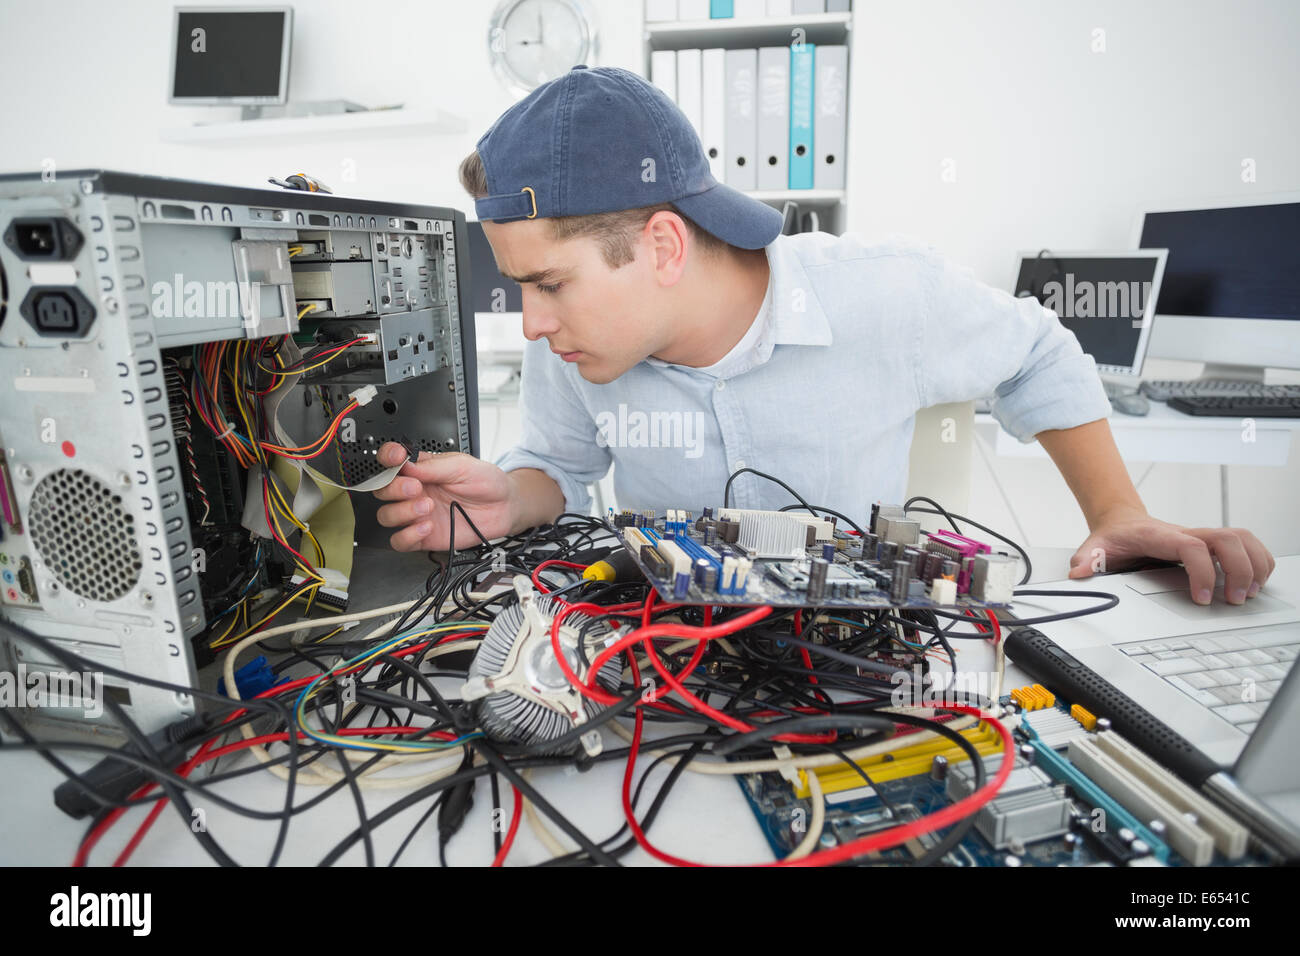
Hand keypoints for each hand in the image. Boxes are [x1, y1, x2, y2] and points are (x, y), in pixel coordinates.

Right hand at [371, 443, 514, 551]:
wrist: (505, 507)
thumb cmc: (487, 483)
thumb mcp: (462, 466)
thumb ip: (433, 466)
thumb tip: (406, 463)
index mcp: (421, 470)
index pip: (390, 462)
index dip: (387, 458)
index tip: (395, 458)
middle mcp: (415, 492)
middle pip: (382, 491)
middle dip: (394, 489)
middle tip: (416, 488)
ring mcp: (417, 515)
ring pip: (386, 516)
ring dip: (402, 512)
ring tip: (427, 507)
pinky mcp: (424, 537)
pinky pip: (400, 541)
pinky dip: (408, 535)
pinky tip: (426, 526)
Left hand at [1066, 505, 1274, 605]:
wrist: (1120, 521)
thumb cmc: (1113, 537)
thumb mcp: (1093, 548)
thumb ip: (1085, 561)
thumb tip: (1077, 574)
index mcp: (1160, 536)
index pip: (1192, 547)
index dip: (1203, 571)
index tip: (1203, 599)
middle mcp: (1186, 533)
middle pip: (1227, 539)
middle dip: (1239, 570)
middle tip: (1235, 600)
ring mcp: (1200, 537)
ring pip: (1241, 538)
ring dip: (1254, 564)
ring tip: (1251, 593)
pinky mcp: (1210, 544)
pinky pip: (1245, 544)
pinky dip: (1257, 561)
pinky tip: (1255, 581)